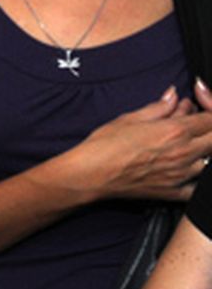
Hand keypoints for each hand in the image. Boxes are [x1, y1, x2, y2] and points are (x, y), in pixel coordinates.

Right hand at [65, 86, 211, 201]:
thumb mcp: (130, 118)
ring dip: (204, 149)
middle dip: (209, 127)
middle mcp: (183, 153)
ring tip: (188, 142)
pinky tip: (188, 169)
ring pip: (210, 161)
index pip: (211, 118)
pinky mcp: (173, 192)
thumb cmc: (104, 146)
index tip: (197, 103)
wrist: (90, 174)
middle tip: (194, 121)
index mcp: (175, 131)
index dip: (208, 106)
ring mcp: (181, 175)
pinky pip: (198, 188)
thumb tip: (173, 97)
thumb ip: (159, 107)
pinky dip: (198, 179)